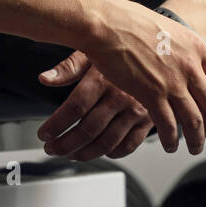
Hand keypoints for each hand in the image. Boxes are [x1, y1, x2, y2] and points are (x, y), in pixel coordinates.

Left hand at [35, 51, 154, 159]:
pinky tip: (100, 151)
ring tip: (71, 154)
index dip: (56, 125)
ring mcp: (136, 110)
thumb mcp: (95, 52)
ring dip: (84, 154)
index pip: (75, 108)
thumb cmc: (122, 52)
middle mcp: (121, 95)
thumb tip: (44, 78)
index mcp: (104, 78)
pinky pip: (128, 146)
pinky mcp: (148, 121)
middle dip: (65, 144)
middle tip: (52, 148)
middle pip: (88, 130)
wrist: (161, 52)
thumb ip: (68, 67)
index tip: (44, 134)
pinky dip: (111, 153)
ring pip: (106, 142)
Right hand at [60, 2, 205, 153]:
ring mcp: (172, 81)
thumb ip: (183, 48)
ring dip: (196, 139)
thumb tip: (188, 62)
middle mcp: (190, 66)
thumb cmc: (130, 22)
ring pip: (194, 120)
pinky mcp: (151, 94)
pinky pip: (168, 125)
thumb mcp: (170, 29)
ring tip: (194, 147)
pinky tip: (170, 145)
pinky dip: (171, 139)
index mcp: (196, 47)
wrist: (108, 23)